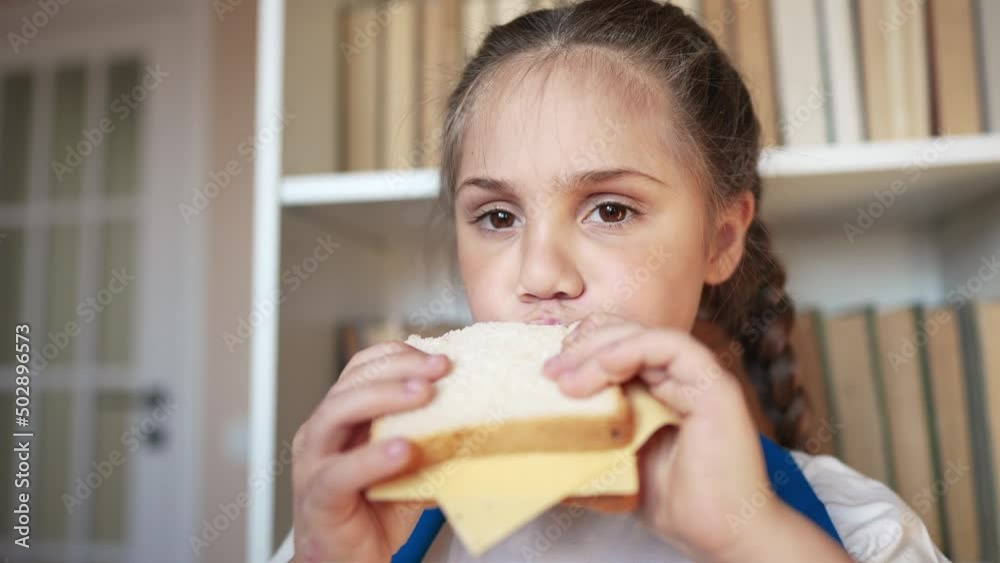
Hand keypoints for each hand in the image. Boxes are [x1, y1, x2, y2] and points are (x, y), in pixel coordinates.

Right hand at [290, 341, 450, 562]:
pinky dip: (372, 457)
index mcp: (342, 417)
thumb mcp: (412, 466)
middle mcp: (322, 432)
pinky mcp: (318, 497)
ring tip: (423, 395)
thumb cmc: (375, 511)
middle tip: (439, 368)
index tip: (440, 359)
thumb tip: (481, 422)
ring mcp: (314, 463)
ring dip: (382, 397)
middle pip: (351, 382)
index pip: (362, 368)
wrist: (349, 562)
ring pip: (336, 413)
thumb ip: (433, 441)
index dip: (398, 356)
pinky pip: (339, 472)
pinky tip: (403, 449)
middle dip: (397, 368)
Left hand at [543, 313, 847, 561]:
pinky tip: (607, 365)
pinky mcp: (714, 386)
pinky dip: (635, 348)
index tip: (549, 375)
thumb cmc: (678, 505)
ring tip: (570, 379)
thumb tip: (541, 442)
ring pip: (645, 336)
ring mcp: (698, 379)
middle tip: (551, 372)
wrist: (723, 534)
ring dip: (601, 350)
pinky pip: (674, 346)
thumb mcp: (618, 465)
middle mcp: (678, 379)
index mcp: (657, 391)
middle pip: (626, 337)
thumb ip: (590, 442)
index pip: (617, 349)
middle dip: (583, 348)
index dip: (581, 352)